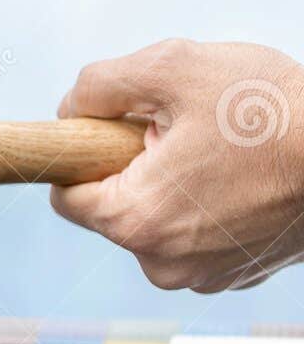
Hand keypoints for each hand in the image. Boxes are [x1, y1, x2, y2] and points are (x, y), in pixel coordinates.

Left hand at [50, 39, 303, 292]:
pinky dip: (209, 205)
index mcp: (133, 221)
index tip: (118, 131)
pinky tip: (245, 175)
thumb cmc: (276, 110)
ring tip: (224, 152)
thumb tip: (71, 108)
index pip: (66, 195)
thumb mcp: (172, 68)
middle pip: (113, 208)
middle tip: (186, 132)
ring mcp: (203, 275)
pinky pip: (198, 234)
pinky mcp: (238, 274)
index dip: (84, 155)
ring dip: (175, 185)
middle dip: (137, 167)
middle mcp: (161, 264)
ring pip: (158, 221)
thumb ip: (99, 84)